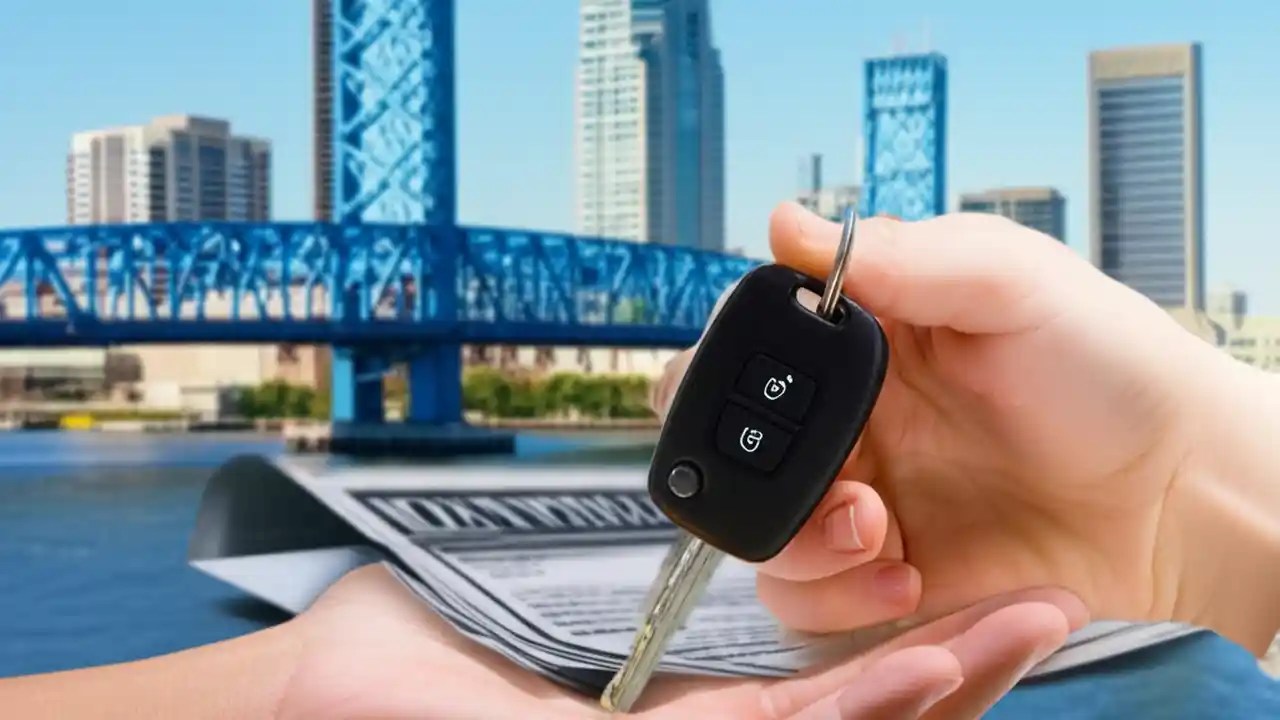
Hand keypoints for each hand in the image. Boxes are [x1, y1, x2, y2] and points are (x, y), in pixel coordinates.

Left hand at [275, 563, 1085, 718]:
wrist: (316, 702)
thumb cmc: (414, 658)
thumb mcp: (542, 603)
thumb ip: (615, 586)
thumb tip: (673, 535)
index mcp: (679, 715)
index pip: (826, 695)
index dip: (915, 658)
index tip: (981, 603)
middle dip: (959, 677)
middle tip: (1046, 618)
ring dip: (934, 689)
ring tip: (1015, 634)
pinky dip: (853, 702)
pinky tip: (922, 660)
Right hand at [654, 202, 1279, 653]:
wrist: (1181, 497)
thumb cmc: (1112, 372)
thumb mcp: (1012, 285)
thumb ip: (900, 256)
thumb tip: (785, 223)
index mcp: (867, 342)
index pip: (751, 352)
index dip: (725, 376)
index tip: (750, 398)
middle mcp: (853, 423)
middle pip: (732, 452)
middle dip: (757, 478)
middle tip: (841, 485)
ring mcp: (865, 503)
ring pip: (761, 535)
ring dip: (800, 545)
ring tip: (879, 534)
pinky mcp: (886, 576)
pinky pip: (809, 600)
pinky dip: (837, 599)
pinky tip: (906, 579)